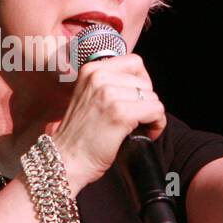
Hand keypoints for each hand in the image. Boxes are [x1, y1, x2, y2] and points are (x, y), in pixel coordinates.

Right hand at [51, 53, 165, 191]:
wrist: (66, 160)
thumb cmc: (79, 135)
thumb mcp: (88, 97)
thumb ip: (109, 85)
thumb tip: (142, 85)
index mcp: (91, 70)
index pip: (134, 63)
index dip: (141, 82)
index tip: (136, 99)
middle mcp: (99, 77)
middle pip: (145, 82)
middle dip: (146, 102)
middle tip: (138, 119)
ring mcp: (109, 94)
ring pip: (152, 97)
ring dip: (152, 115)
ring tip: (139, 128)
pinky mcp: (121, 113)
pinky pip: (156, 111)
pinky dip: (157, 124)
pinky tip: (147, 133)